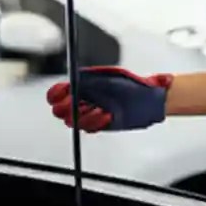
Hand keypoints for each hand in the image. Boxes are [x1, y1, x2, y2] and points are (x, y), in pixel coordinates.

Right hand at [45, 66, 173, 131]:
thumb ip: (92, 78)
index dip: (55, 94)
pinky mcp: (100, 125)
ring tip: (100, 110)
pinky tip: (107, 116)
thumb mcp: (112, 77)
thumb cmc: (134, 85)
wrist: (150, 100)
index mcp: (84, 86)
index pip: (59, 92)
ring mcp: (91, 113)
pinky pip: (89, 128)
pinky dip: (95, 123)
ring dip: (83, 116)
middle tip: (73, 105)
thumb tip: (76, 77)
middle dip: (65, 108)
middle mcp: (85, 100)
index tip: (58, 95)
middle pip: (61, 110)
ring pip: (74, 120)